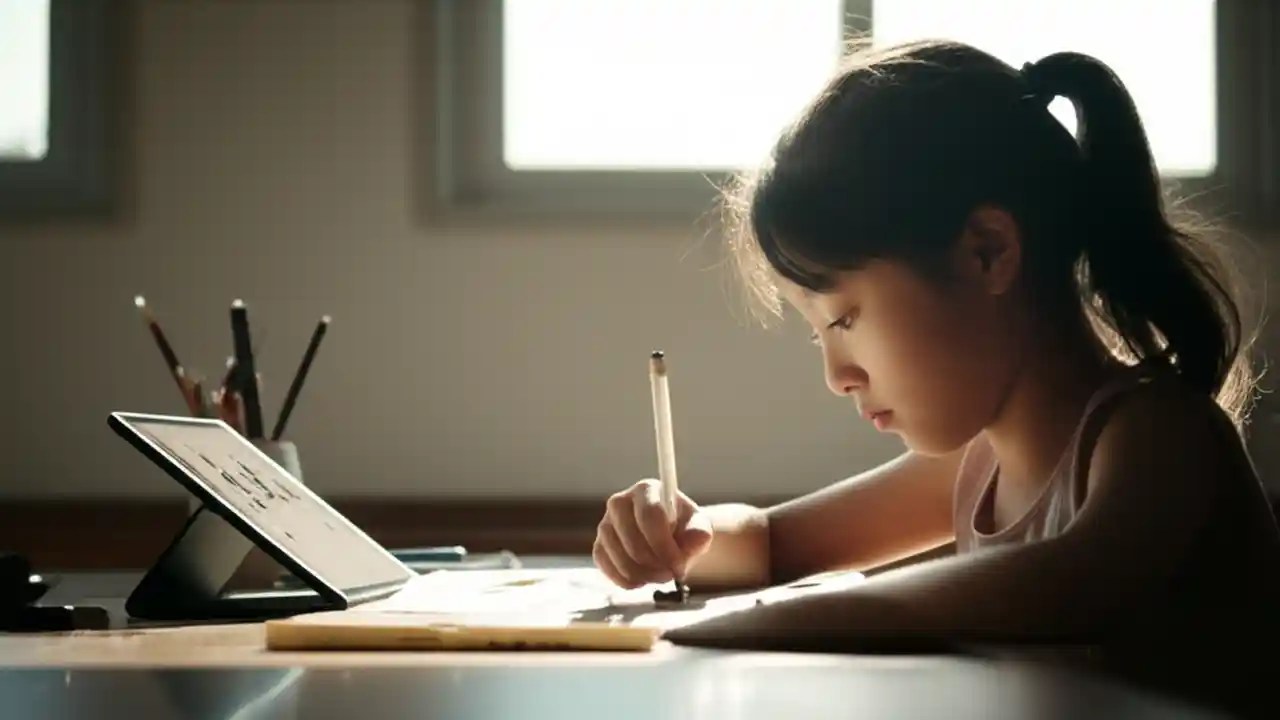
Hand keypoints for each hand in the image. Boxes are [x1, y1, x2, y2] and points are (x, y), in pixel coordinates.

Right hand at [593, 479, 713, 588]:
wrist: (670, 540)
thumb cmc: (684, 530)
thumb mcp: (698, 528)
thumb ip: (700, 533)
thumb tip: (697, 539)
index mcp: (646, 490)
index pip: (649, 514)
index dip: (663, 545)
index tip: (678, 567)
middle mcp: (620, 502)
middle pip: (630, 537)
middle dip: (653, 562)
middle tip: (670, 574)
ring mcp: (606, 524)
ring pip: (617, 554)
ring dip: (641, 574)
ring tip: (660, 576)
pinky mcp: (599, 545)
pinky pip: (605, 565)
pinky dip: (624, 579)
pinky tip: (641, 581)